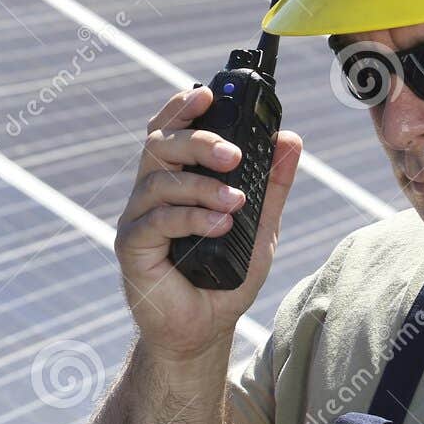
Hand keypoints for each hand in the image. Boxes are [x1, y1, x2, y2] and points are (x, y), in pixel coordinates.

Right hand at [114, 85, 302, 357]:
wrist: (203, 330)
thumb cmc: (225, 277)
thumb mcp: (261, 226)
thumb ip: (273, 185)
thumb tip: (291, 140)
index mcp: (175, 180)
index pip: (171, 130)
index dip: (182, 106)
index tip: (207, 92)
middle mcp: (151, 193)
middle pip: (161, 146)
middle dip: (198, 141)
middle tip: (235, 154)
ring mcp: (138, 219)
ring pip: (159, 181)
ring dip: (201, 186)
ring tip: (236, 202)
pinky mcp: (132, 247)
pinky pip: (157, 220)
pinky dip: (191, 217)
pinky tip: (219, 224)